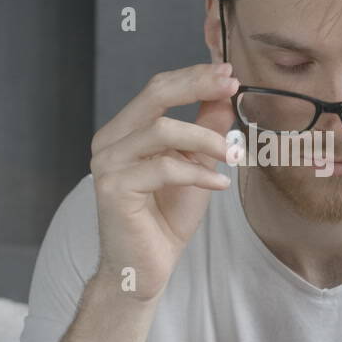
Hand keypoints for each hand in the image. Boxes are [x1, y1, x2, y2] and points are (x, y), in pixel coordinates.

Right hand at [90, 63, 237, 299]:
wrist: (145, 266)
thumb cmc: (166, 219)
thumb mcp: (195, 165)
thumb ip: (205, 130)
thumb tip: (224, 96)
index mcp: (126, 131)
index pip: (158, 89)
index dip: (194, 77)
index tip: (229, 74)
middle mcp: (110, 141)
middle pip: (155, 95)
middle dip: (197, 86)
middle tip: (232, 86)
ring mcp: (107, 163)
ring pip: (162, 130)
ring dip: (206, 139)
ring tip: (234, 156)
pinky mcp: (113, 188)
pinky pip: (164, 168)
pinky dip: (199, 173)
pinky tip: (220, 183)